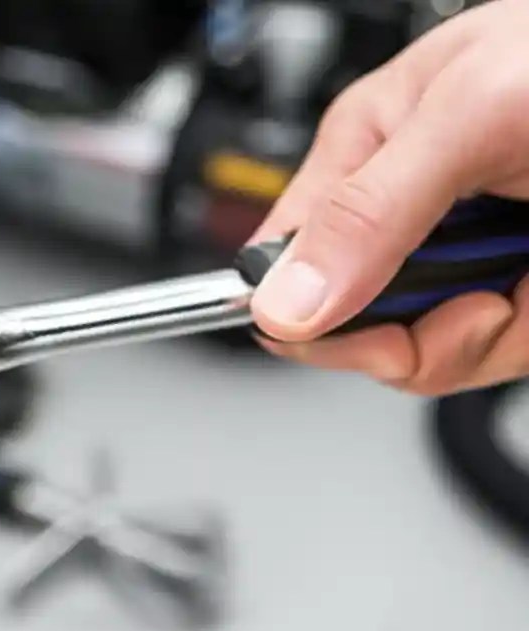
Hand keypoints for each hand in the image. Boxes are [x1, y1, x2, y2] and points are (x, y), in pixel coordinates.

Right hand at [248, 0, 528, 394]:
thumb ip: (367, 211)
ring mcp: (465, 258)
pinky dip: (527, 334)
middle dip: (425, 339)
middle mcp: (405, 217)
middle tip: (481, 301)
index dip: (315, 323)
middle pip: (361, 332)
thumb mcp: (466, 117)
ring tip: (525, 277)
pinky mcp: (517, 290)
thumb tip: (283, 300)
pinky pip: (497, 353)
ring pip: (436, 356)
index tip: (380, 334)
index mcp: (363, 158)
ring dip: (493, 338)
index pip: (282, 271)